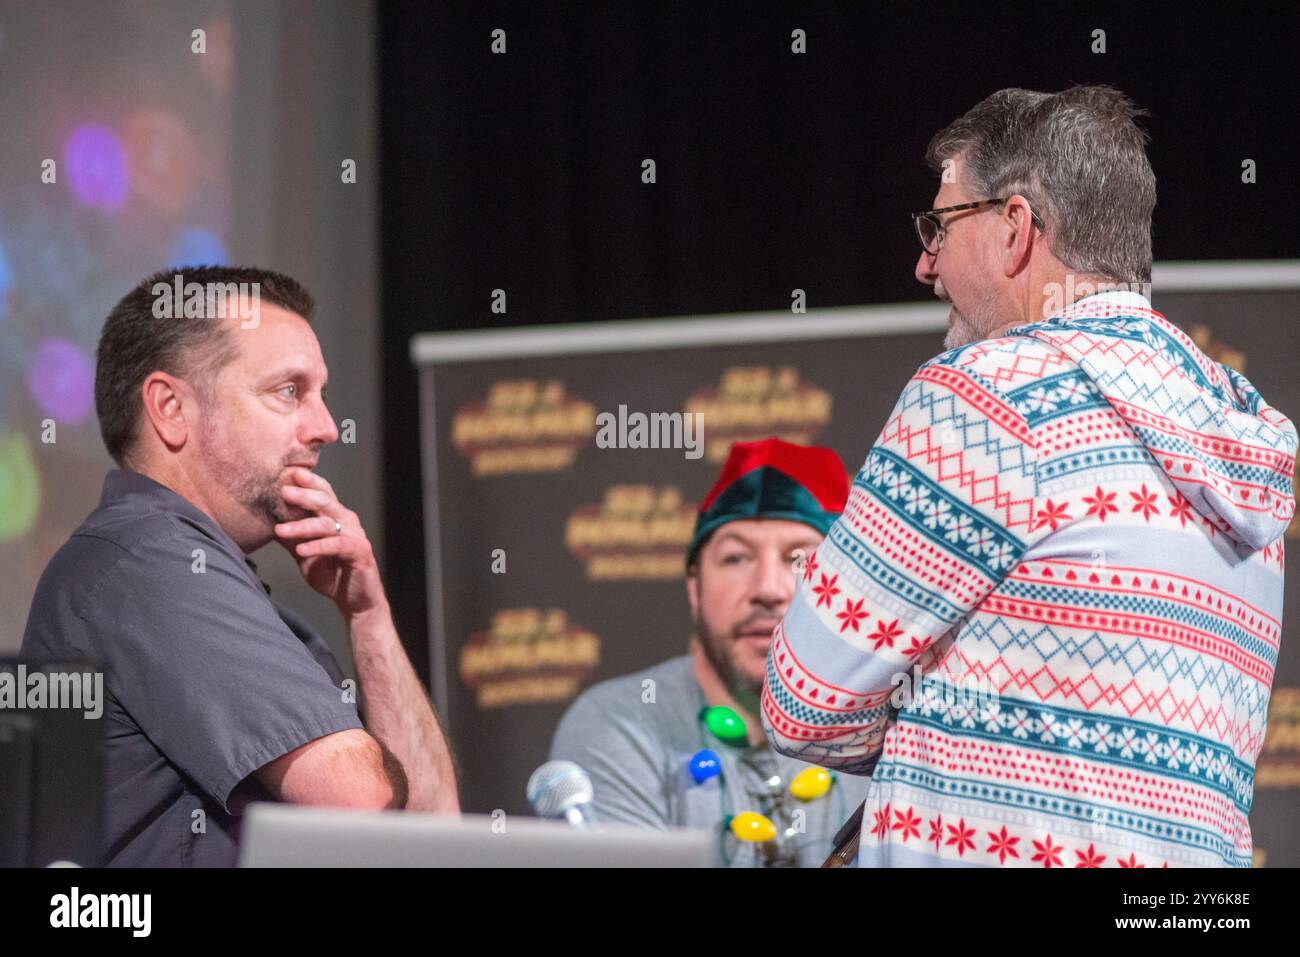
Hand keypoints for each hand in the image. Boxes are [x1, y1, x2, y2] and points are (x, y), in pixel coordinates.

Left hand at [273, 467, 385, 618]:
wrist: (355, 600)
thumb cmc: (331, 572)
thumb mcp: (304, 552)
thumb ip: (291, 536)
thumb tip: (268, 520)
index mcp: (334, 516)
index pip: (322, 492)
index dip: (308, 482)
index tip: (288, 473)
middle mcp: (346, 521)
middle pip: (325, 501)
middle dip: (304, 495)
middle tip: (284, 491)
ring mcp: (355, 535)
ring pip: (327, 523)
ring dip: (302, 526)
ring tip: (280, 530)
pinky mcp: (360, 552)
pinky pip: (337, 545)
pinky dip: (318, 546)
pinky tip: (301, 550)